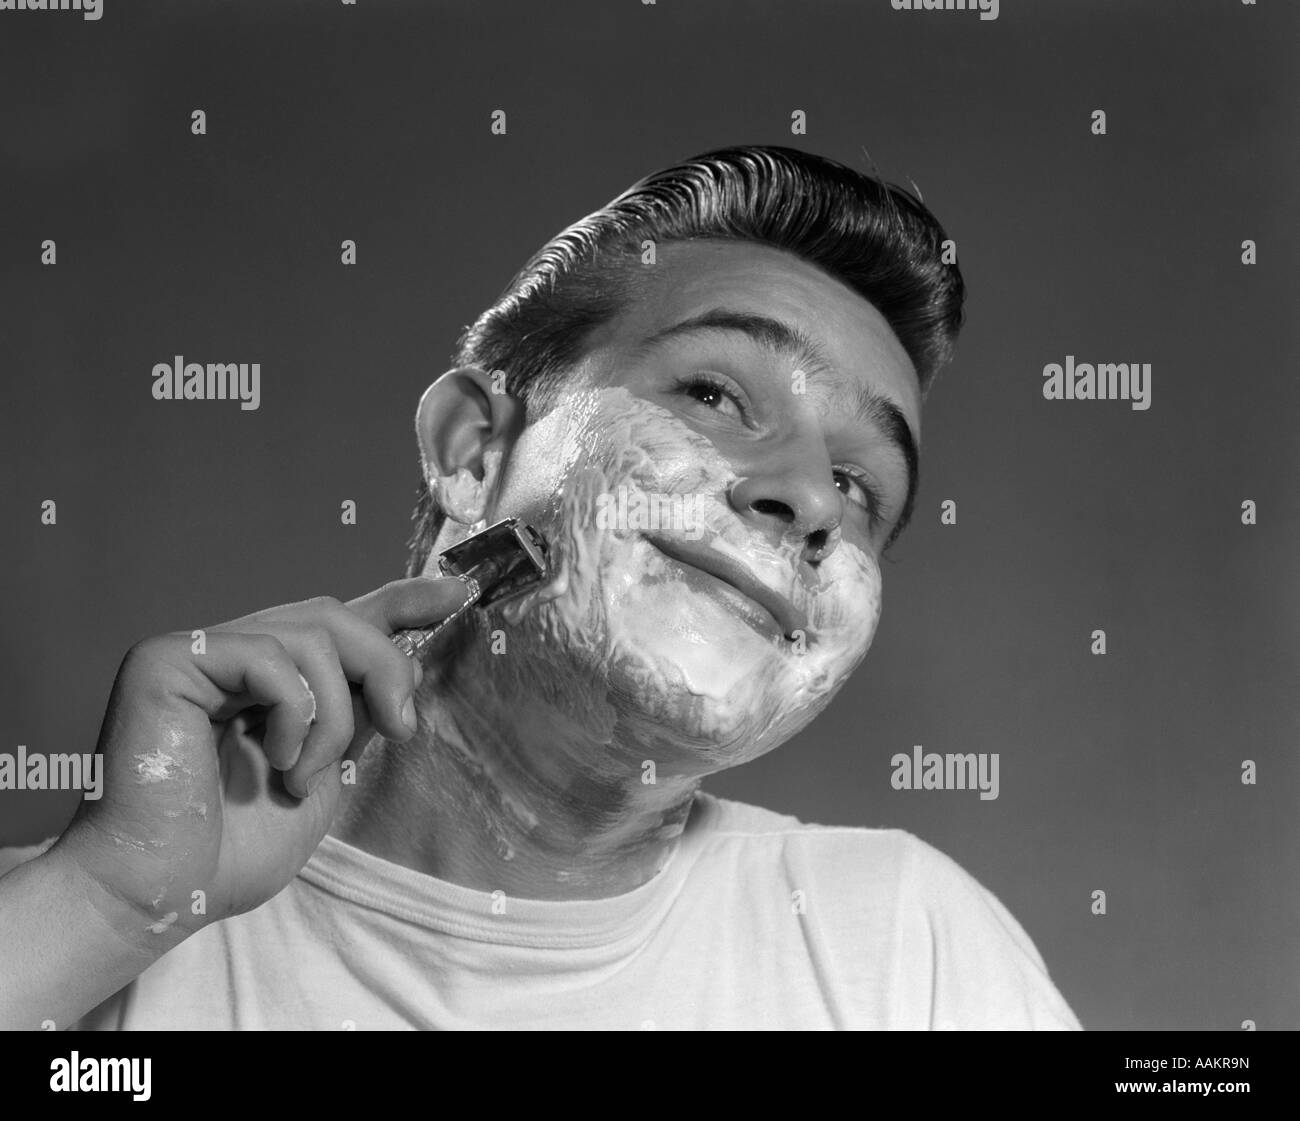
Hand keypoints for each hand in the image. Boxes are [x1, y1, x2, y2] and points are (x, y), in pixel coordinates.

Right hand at [58, 577, 469, 936]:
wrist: (166, 893)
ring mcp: (199, 651)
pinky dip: (296, 714)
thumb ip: (357, 716)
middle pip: (335, 616)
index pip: (341, 619)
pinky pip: (271, 658)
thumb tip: (404, 674)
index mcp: (268, 679)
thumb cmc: (233, 850)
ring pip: (313, 635)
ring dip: (337, 714)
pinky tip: (275, 761)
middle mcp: (232, 653)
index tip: (458, 594)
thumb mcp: (326, 773)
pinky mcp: (168, 660)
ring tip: (306, 775)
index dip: (400, 601)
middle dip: (386, 668)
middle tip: (401, 728)